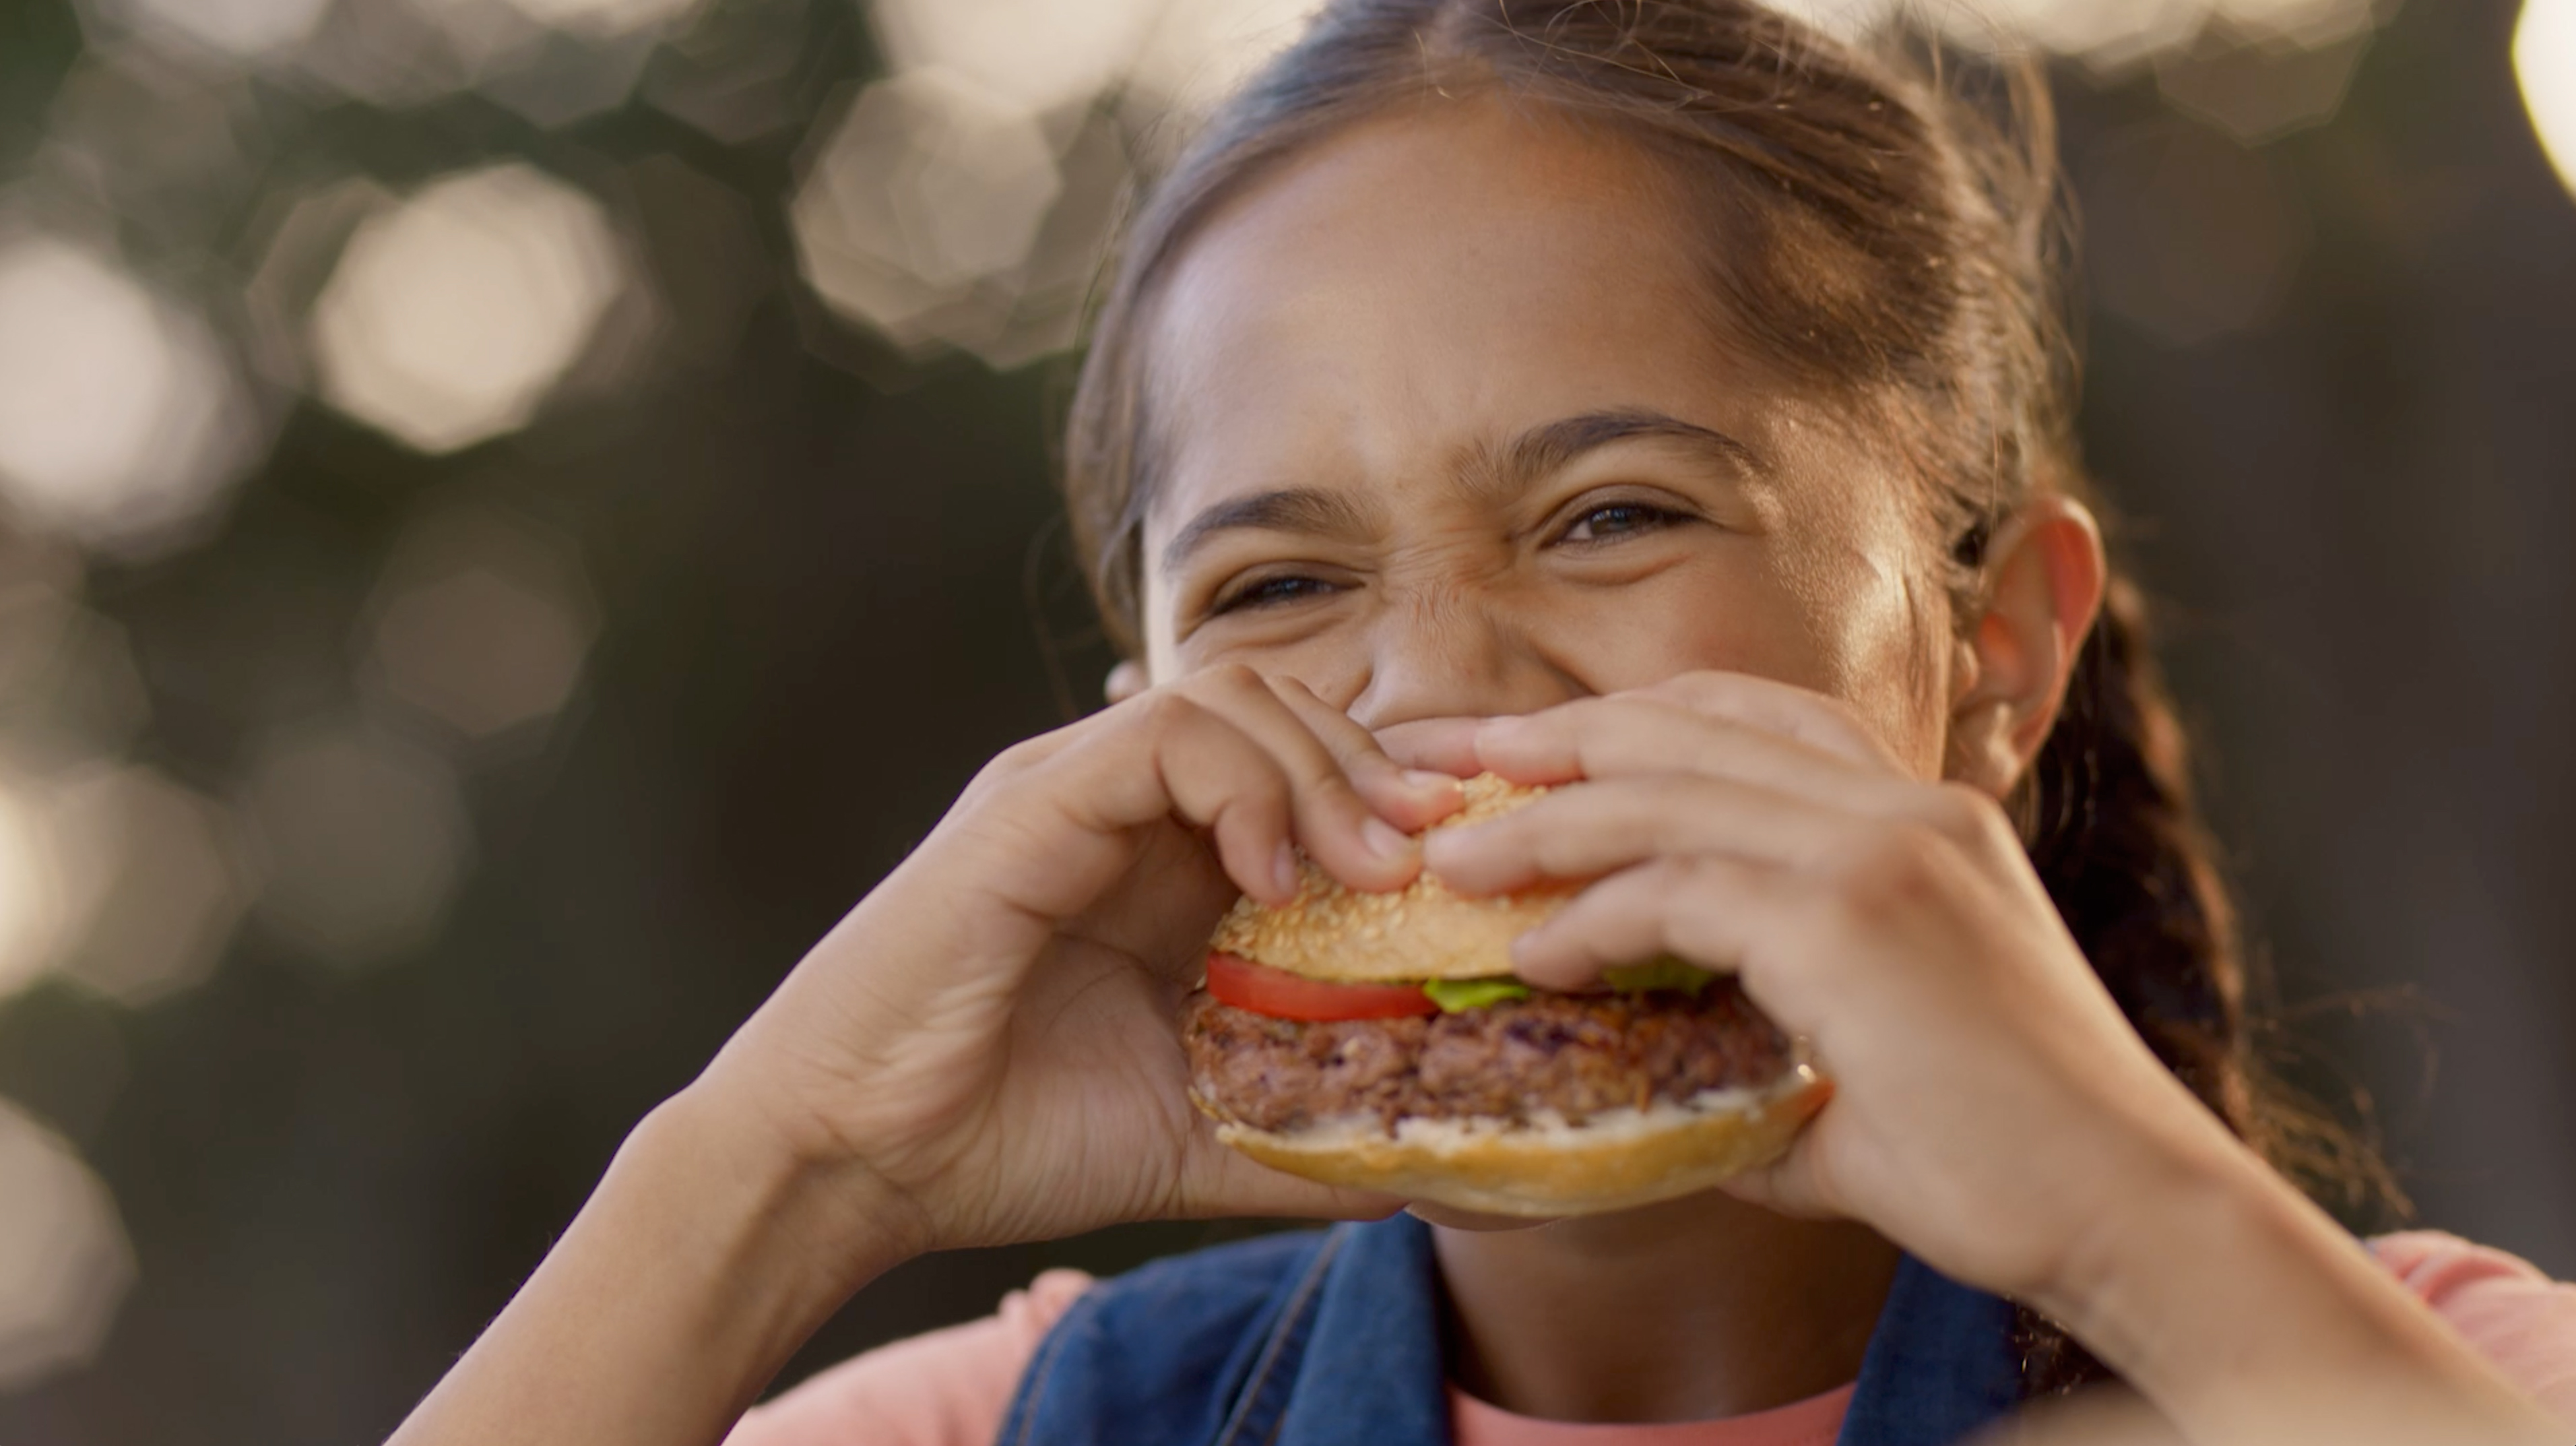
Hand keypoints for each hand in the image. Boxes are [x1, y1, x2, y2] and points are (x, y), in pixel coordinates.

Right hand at [697, 664, 1461, 1256]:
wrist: (856, 1164)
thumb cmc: (1005, 1140)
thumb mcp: (1195, 1139)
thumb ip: (1301, 1135)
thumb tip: (1427, 1165)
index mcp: (1163, 860)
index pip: (1305, 758)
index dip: (1400, 780)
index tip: (1480, 844)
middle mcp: (1120, 804)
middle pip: (1285, 703)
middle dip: (1381, 765)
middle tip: (1436, 857)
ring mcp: (1070, 792)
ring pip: (1231, 696)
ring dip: (1324, 768)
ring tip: (1369, 872)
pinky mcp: (1026, 807)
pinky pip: (1159, 736)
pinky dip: (1241, 786)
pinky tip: (1274, 878)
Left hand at [1396, 671, 2241, 1308]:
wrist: (2132, 1213)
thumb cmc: (2014, 1159)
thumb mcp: (1877, 1072)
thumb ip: (1774, 1059)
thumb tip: (1679, 1104)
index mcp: (1922, 820)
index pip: (1754, 717)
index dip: (1632, 720)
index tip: (1532, 743)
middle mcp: (1904, 811)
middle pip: (1690, 727)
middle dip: (1557, 737)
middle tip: (1451, 755)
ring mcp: (1881, 855)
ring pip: (1668, 795)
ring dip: (1545, 822)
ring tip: (1453, 856)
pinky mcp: (1850, 924)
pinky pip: (1679, 892)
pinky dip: (1595, 916)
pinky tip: (1539, 953)